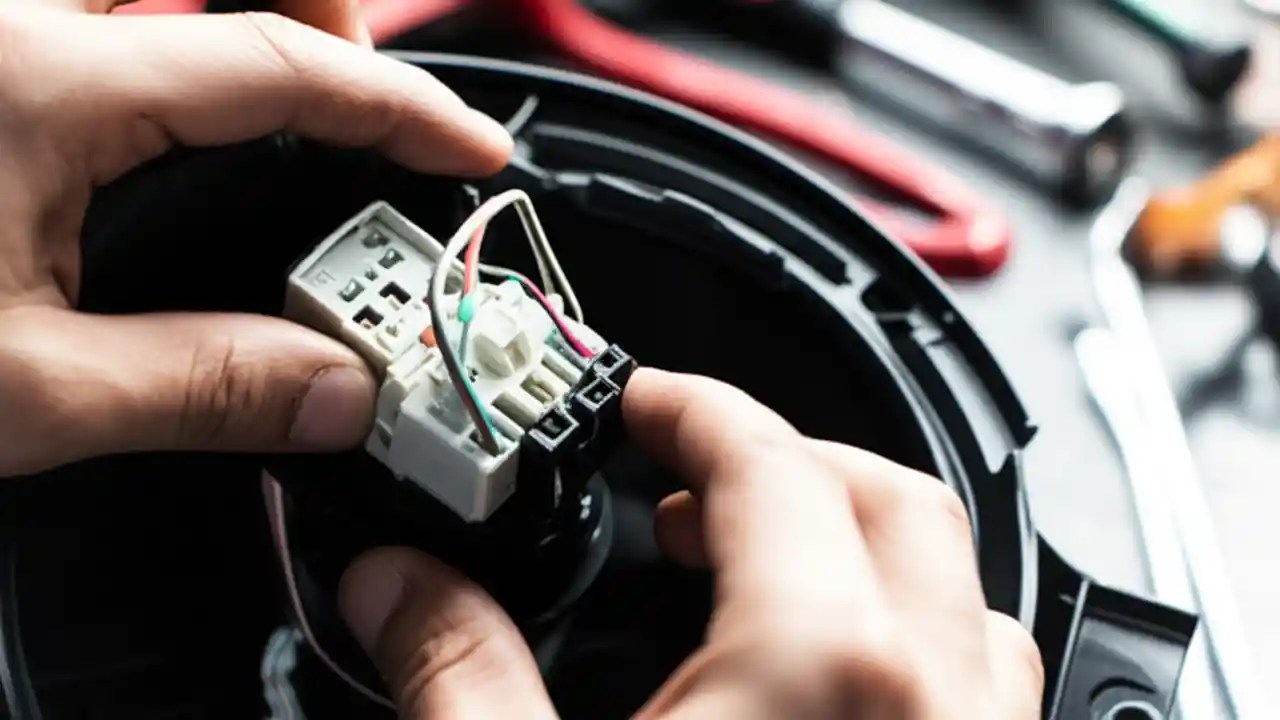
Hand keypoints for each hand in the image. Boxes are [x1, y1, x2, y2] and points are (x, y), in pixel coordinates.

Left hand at [0, 1, 511, 475]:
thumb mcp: (27, 390)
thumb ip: (200, 387)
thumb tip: (334, 392)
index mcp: (39, 84)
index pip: (281, 65)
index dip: (402, 106)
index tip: (469, 147)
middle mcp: (11, 29)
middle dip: (326, 13)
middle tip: (362, 96)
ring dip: (254, 17)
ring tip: (297, 110)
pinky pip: (104, 20)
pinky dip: (183, 52)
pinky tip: (193, 134)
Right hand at [337, 369, 1044, 718]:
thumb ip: (456, 672)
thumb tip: (397, 586)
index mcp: (818, 672)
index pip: (763, 459)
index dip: (688, 407)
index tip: (641, 406)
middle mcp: (933, 706)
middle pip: (890, 494)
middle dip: (787, 457)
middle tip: (690, 485)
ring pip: (964, 587)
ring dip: (865, 545)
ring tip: (767, 571)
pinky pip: (986, 676)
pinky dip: (918, 632)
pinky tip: (834, 673)